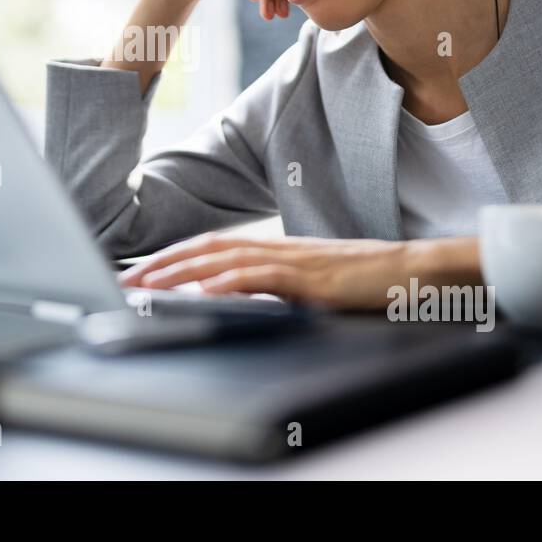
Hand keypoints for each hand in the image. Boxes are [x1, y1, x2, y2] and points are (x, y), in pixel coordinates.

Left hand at [118, 232, 423, 309]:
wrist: (413, 270)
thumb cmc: (367, 279)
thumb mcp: (312, 282)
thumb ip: (276, 285)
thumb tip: (237, 294)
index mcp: (277, 248)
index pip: (214, 248)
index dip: (175, 257)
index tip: (142, 272)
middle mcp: (280, 248)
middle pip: (211, 250)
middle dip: (165, 264)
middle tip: (128, 279)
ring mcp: (297, 261)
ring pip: (229, 260)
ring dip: (185, 272)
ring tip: (152, 284)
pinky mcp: (314, 279)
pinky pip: (268, 278)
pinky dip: (234, 283)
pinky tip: (208, 290)